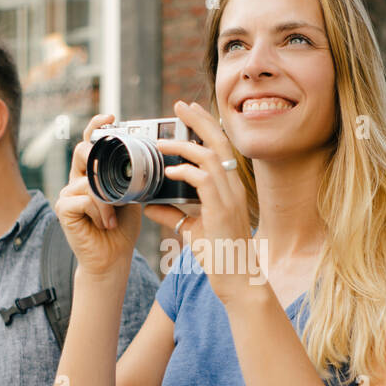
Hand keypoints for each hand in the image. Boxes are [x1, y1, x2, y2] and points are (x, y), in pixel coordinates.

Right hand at [55, 113, 143, 276]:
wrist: (113, 257)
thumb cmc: (122, 227)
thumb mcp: (132, 195)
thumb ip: (129, 176)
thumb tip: (142, 155)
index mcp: (92, 172)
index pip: (90, 142)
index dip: (97, 126)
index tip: (111, 117)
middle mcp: (76, 179)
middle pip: (83, 151)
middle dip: (100, 159)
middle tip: (115, 179)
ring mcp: (67, 193)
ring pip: (89, 181)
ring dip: (108, 201)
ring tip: (113, 219)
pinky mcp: (63, 209)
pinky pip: (84, 199)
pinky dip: (100, 212)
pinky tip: (104, 224)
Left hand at [142, 100, 257, 305]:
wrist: (237, 279)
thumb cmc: (219, 256)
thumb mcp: (190, 231)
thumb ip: (171, 215)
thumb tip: (148, 205)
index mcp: (228, 187)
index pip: (219, 147)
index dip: (204, 126)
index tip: (187, 112)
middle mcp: (233, 186)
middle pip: (218, 141)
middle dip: (198, 120)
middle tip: (179, 105)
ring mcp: (230, 196)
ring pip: (210, 156)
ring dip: (184, 146)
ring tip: (161, 142)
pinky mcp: (222, 209)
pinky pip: (203, 180)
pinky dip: (185, 171)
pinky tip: (168, 171)